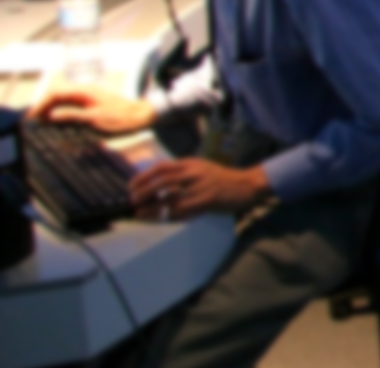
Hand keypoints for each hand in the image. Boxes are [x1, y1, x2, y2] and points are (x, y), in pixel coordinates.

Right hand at [29, 87, 155, 134]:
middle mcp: (85, 91)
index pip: (56, 93)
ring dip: (52, 111)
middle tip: (34, 123)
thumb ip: (72, 115)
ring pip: (63, 101)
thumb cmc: (120, 117)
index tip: (32, 117)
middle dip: (44, 107)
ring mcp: (88, 96)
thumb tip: (51, 115)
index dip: (41, 104)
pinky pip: (72, 105)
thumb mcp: (94, 118)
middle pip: (57, 96)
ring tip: (42, 124)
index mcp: (84, 91)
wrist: (141, 116)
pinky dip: (62, 113)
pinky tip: (58, 123)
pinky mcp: (91, 103)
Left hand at [129, 159, 271, 219]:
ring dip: (152, 206)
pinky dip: (168, 215)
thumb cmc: (222, 178)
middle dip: (144, 191)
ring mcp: (201, 187)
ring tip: (140, 213)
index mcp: (191, 163)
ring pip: (171, 197)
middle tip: (132, 201)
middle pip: (163, 180)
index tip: (131, 187)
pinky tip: (159, 219)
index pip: (162, 167)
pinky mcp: (207, 200)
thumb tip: (155, 184)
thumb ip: (181, 173)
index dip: (143, 176)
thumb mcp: (201, 169)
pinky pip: (183, 210)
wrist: (247, 184)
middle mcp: (195, 173)